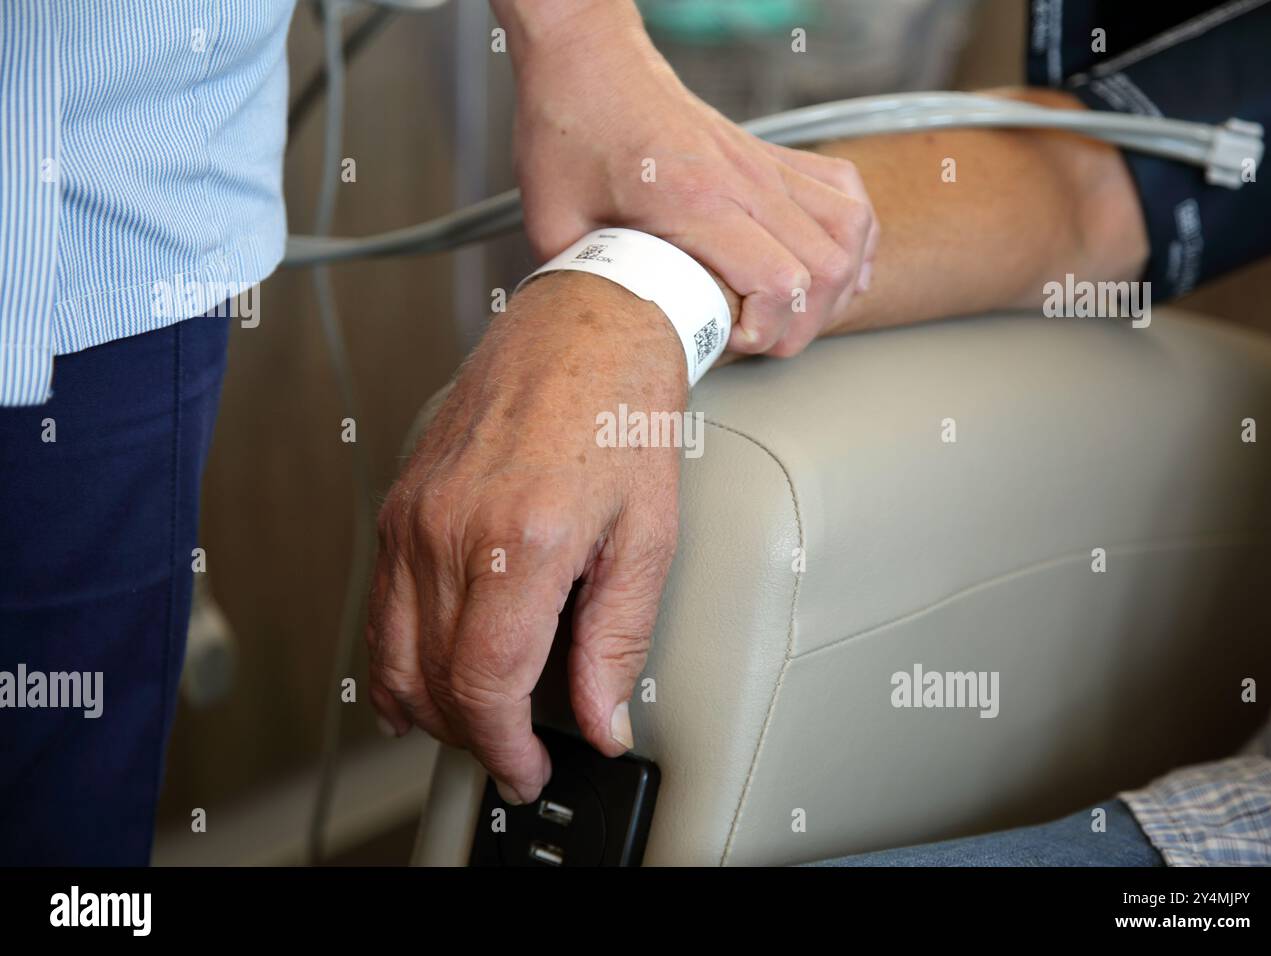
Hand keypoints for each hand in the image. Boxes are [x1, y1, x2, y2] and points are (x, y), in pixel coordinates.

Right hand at [366, 272, 686, 802]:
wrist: (580, 328)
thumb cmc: (620, 415)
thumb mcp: (647, 535)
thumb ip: (617, 638)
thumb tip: (601, 719)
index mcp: (520, 538)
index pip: (484, 684)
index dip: (503, 747)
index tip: (526, 768)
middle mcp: (449, 528)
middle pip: (432, 679)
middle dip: (470, 736)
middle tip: (511, 755)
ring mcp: (411, 514)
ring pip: (392, 653)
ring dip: (429, 706)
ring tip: (474, 725)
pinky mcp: (397, 504)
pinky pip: (382, 606)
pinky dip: (396, 658)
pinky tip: (424, 678)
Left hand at [503, 0, 878, 358]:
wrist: (588, 62)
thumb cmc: (570, 134)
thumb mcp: (554, 226)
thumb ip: (583, 287)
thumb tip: (596, 332)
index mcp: (694, 202)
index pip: (781, 280)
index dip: (768, 330)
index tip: (731, 340)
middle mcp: (744, 181)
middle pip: (826, 267)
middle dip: (803, 324)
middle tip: (762, 339)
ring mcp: (765, 165)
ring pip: (851, 230)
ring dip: (837, 284)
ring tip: (801, 311)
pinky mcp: (772, 156)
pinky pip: (847, 193)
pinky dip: (855, 236)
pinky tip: (834, 265)